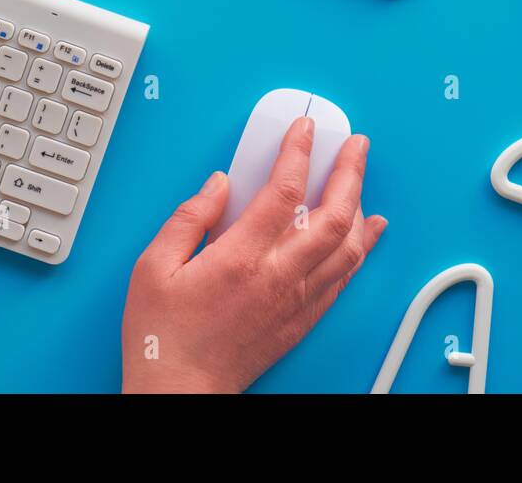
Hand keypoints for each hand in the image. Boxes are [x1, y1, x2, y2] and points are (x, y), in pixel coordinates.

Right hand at [121, 116, 385, 392]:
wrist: (181, 391)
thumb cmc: (163, 335)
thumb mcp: (153, 267)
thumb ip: (189, 218)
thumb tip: (219, 185)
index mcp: (240, 258)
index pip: (284, 191)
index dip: (298, 153)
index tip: (304, 129)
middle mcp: (278, 277)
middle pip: (333, 215)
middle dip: (350, 172)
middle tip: (356, 144)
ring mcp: (296, 300)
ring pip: (348, 247)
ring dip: (361, 207)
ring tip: (362, 179)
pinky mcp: (302, 319)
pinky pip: (344, 278)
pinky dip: (362, 250)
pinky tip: (368, 233)